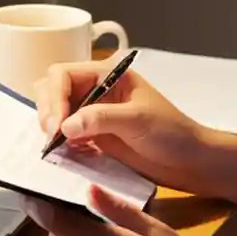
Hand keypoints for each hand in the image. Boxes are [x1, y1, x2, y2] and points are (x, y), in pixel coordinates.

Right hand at [34, 60, 221, 196]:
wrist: (190, 160)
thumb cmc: (172, 133)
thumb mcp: (137, 121)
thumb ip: (101, 119)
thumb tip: (64, 126)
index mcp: (107, 75)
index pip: (63, 75)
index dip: (53, 98)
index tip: (56, 127)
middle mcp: (95, 91)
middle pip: (52, 90)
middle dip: (47, 111)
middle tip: (52, 138)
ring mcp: (92, 114)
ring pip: (55, 113)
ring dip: (49, 127)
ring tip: (55, 148)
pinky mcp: (92, 137)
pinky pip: (64, 135)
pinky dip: (57, 143)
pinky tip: (61, 155)